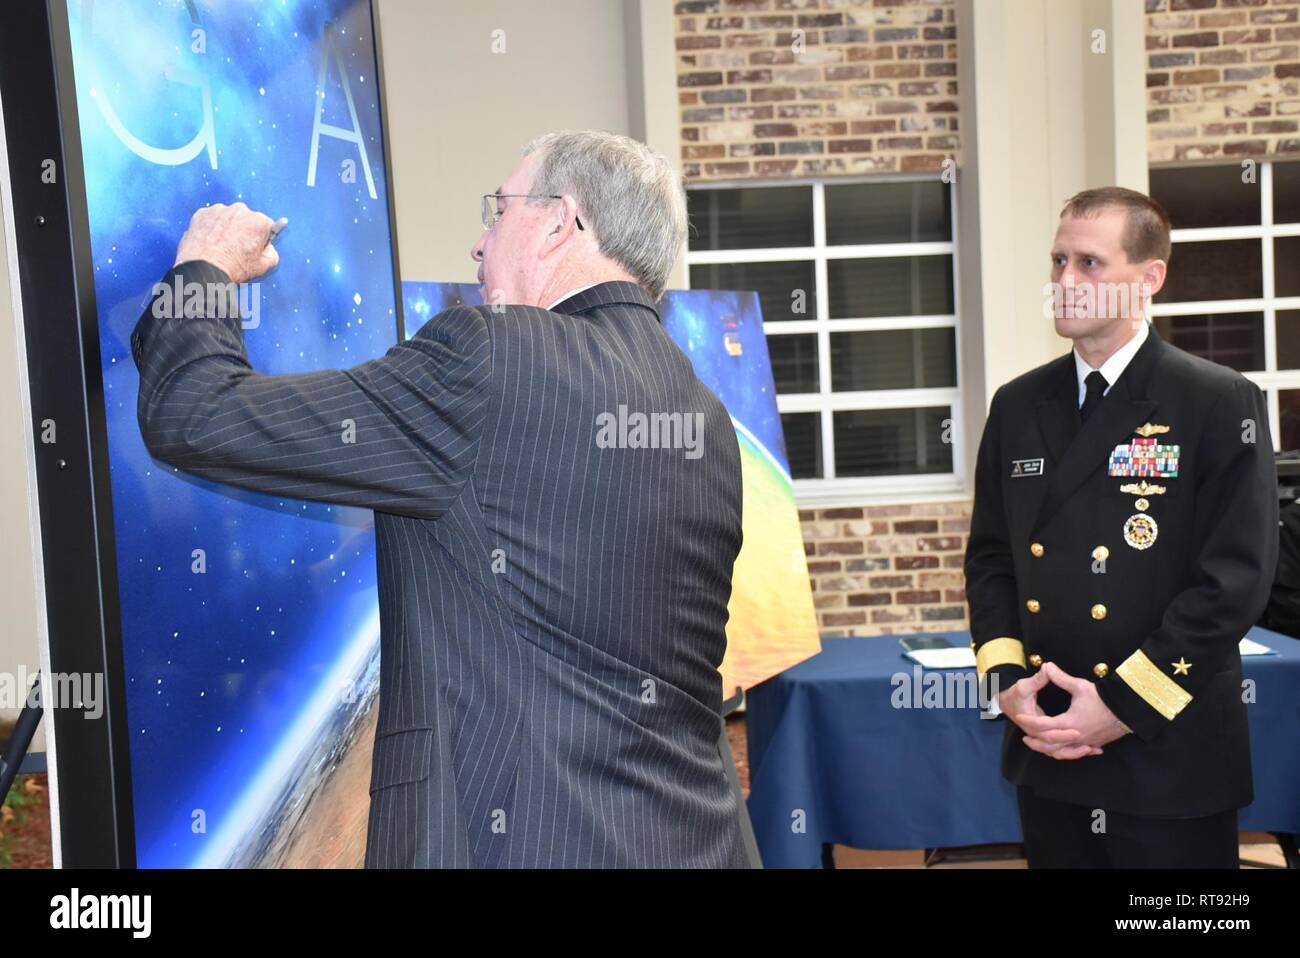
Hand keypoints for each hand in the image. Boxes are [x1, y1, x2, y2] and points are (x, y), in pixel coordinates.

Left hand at [173, 201, 279, 282]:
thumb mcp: (263, 267)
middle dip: (244, 229)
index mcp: (258, 222)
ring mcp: (219, 210)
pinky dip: (212, 227)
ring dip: (228, 227)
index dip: (262, 237)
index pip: (267, 225)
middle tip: (238, 247)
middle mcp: (240, 210)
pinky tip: (210, 242)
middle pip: (247, 218)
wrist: (204, 269)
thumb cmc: (234, 268)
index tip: (256, 245)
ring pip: (228, 217)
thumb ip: (272, 254)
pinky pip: (211, 218)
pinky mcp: (202, 213)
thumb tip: (268, 248)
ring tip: (222, 245)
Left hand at [1014, 661, 1129, 758]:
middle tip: (1025, 738)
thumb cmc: (1103, 698)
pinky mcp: (1094, 744)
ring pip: (1063, 752)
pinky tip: (1063, 749)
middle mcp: (1075, 736)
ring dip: (1049, 750)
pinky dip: (1067, 753)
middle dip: (1036, 742)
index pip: (1042, 725)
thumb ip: (1061, 678)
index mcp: (1068, 722)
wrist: (1128, 710)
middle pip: (1050, 744)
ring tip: (1041, 745)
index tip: (1019, 717)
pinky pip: (1076, 752)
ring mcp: (1085, 742)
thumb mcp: (1080, 686)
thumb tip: (1046, 665)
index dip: (1029, 721)